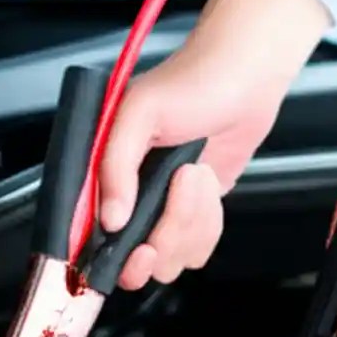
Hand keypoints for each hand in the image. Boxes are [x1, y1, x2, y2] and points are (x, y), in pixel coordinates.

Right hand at [99, 0, 330, 290]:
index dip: (107, 254)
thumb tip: (109, 218)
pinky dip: (208, 223)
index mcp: (102, 174)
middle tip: (176, 194)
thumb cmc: (191, 82)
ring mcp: (162, 209)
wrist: (246, 77)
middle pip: (135, 260)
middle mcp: (128, 198)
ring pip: (171, 257)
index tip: (135, 247)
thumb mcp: (140, 113)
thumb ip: (116, 166)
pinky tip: (207, 182)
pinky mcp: (195, 213)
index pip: (90, 237)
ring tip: (195, 172)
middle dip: (164, 235)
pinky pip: (197, 247)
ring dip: (191, 220)